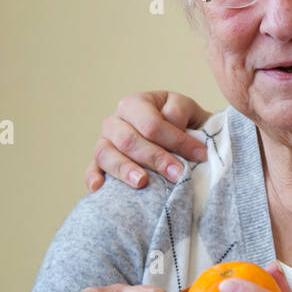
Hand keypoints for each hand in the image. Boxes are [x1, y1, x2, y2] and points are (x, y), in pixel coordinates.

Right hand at [86, 91, 209, 191]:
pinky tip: (98, 188)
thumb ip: (182, 112)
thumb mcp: (189, 111)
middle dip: (155, 158)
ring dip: (124, 169)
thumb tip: (172, 123)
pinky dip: (93, 177)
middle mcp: (116, 120)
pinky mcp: (99, 162)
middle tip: (178, 174)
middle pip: (128, 140)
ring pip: (106, 154)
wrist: (179, 138)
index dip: (176, 140)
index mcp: (137, 103)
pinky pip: (91, 169)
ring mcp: (105, 141)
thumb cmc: (184, 125)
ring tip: (141, 182)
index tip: (199, 155)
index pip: (151, 123)